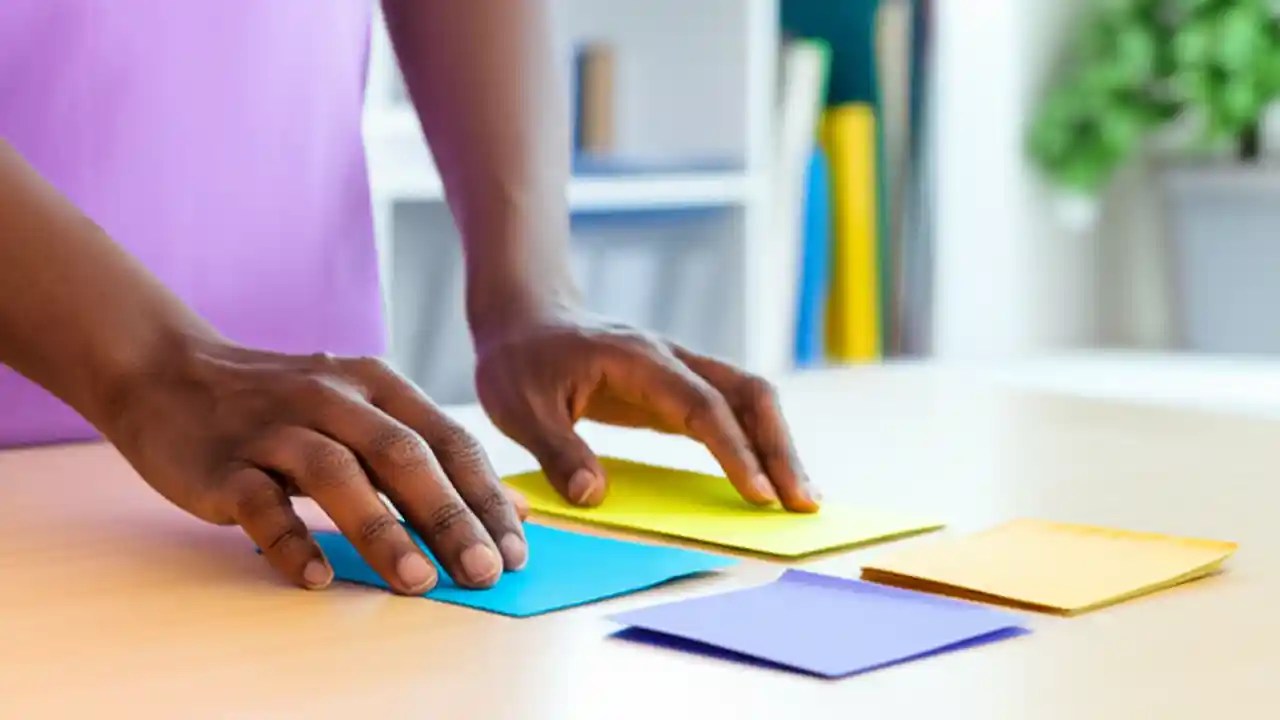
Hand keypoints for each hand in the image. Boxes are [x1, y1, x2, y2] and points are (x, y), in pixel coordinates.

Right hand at [101, 339, 528, 592]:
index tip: (516, 549)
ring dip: (381, 530)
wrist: (171, 373)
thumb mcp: (365, 413)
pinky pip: (259, 503)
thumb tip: (512, 512)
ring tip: (417, 581)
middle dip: (452, 517)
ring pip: (337, 474)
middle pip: (403, 456)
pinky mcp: (222, 462)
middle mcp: (332, 398)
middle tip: (485, 572)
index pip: (448, 441)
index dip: (486, 496)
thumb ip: (431, 457)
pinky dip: (289, 541)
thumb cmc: (287, 406)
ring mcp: (274, 427)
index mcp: (377, 385)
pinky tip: (315, 578)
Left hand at [474, 312, 818, 511]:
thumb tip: (594, 497)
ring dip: (779, 446)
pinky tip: (768, 481)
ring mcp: (680, 372)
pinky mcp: (678, 390)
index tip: (757, 493)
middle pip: (749, 393)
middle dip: (780, 447)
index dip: (734, 449)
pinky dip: (756, 445)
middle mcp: (671, 360)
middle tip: (802, 502)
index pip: (701, 405)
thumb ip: (557, 451)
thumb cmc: (519, 360)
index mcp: (638, 359)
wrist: (525, 317)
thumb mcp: (519, 407)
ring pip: (749, 400)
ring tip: (800, 498)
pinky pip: (730, 413)